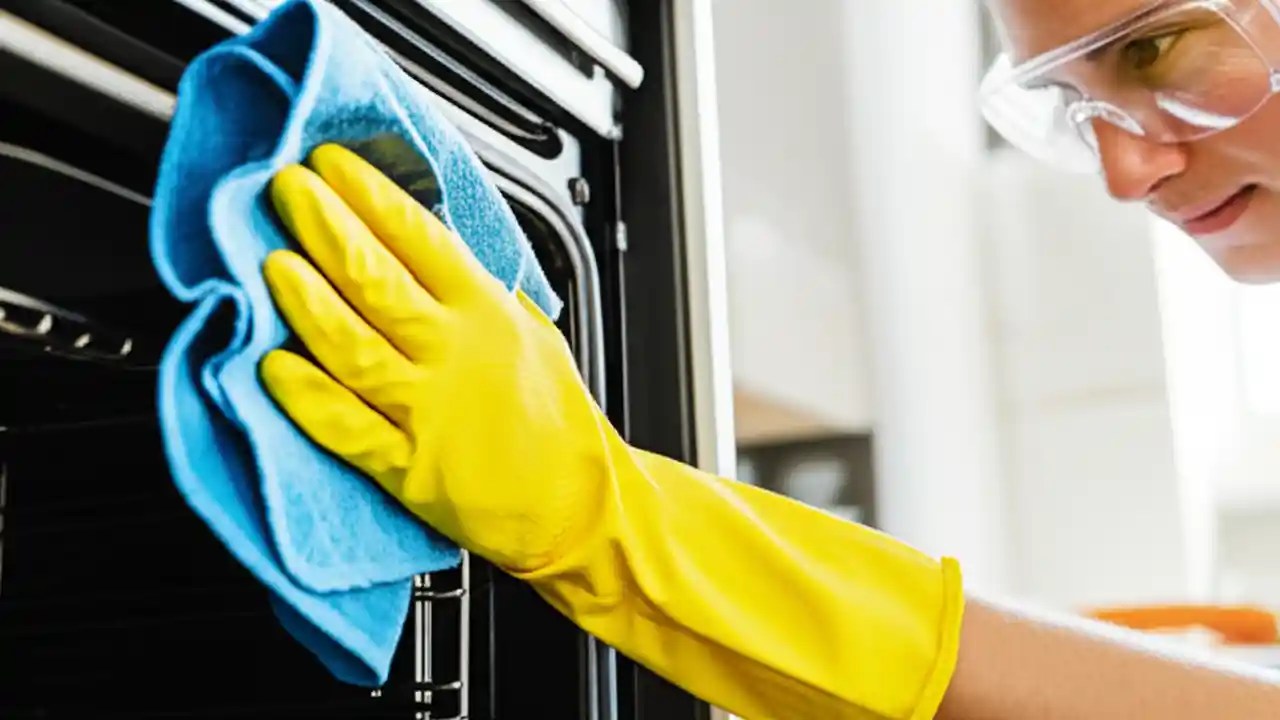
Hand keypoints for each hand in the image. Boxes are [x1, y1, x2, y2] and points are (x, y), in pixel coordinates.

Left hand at [262, 143, 964, 719]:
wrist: (580, 506)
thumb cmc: (557, 421)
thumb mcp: (532, 332)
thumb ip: (479, 289)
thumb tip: (424, 242)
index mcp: (490, 314)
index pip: (421, 237)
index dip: (370, 194)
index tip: (332, 164)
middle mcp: (458, 356)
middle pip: (377, 281)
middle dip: (325, 227)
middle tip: (287, 190)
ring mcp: (430, 412)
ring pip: (353, 346)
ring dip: (306, 301)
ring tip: (269, 264)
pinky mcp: (409, 468)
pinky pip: (346, 427)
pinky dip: (306, 396)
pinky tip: (270, 366)